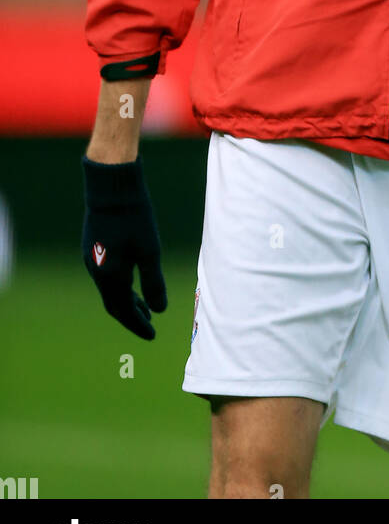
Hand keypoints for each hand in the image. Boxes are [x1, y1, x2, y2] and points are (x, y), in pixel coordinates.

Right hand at [81, 156, 166, 338]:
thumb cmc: (134, 218)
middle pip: (114, 303)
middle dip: (132, 315)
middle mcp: (97, 272)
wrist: (112, 188)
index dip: (137, 324)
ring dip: (127, 300)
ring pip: (110, 289)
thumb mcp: (150, 251)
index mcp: (110, 277)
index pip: (122, 311)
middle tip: (149, 324)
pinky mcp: (93, 247)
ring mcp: (92, 258)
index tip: (152, 335)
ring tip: (145, 306)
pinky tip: (132, 279)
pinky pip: (106, 275)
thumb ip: (153, 282)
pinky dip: (121, 285)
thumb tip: (160, 310)